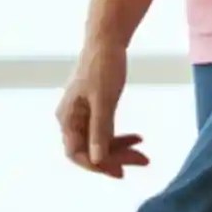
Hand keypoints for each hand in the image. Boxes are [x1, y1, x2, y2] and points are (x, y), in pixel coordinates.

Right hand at [55, 43, 149, 178]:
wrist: (106, 40)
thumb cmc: (103, 67)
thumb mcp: (104, 101)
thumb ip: (100, 131)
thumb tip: (97, 161)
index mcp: (67, 118)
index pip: (77, 154)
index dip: (97, 166)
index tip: (121, 171)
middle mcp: (71, 119)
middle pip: (90, 150)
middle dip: (116, 158)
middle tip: (144, 161)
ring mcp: (82, 115)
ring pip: (99, 143)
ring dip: (120, 150)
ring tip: (145, 155)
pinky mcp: (93, 109)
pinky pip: (104, 132)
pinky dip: (120, 138)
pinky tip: (138, 139)